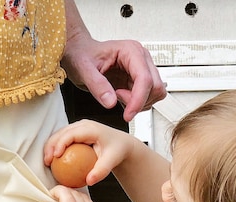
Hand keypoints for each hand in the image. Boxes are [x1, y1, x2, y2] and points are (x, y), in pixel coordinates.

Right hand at [43, 120, 133, 185]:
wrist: (122, 145)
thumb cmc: (117, 150)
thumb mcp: (112, 161)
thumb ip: (101, 171)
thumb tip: (89, 181)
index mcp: (91, 128)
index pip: (71, 134)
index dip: (60, 143)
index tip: (55, 157)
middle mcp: (83, 125)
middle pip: (61, 132)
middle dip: (51, 145)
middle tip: (47, 161)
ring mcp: (78, 128)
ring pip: (59, 134)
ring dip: (51, 146)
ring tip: (47, 161)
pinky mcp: (76, 133)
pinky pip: (63, 139)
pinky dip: (56, 148)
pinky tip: (53, 160)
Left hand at [62, 0, 166, 121]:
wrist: (79, 54)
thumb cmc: (82, 55)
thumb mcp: (84, 70)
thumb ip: (97, 86)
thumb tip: (111, 102)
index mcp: (131, 51)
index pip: (145, 79)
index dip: (138, 100)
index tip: (127, 115)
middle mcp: (141, 59)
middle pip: (156, 87)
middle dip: (138, 101)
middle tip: (117, 98)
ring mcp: (142, 69)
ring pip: (155, 94)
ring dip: (138, 103)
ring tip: (117, 95)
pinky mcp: (139, 80)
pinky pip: (147, 98)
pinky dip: (136, 104)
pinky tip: (120, 97)